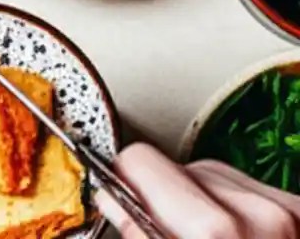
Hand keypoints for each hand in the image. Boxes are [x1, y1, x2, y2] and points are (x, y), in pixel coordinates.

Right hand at [99, 143, 299, 237]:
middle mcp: (255, 214)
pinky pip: (249, 185)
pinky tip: (237, 233)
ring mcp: (285, 210)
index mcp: (210, 233)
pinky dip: (236, 204)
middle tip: (165, 229)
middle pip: (176, 165)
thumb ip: (137, 230)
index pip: (140, 161)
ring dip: (202, 199)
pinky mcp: (299, 207)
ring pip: (213, 172)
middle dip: (164, 194)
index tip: (120, 196)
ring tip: (206, 237)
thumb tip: (110, 195)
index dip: (123, 180)